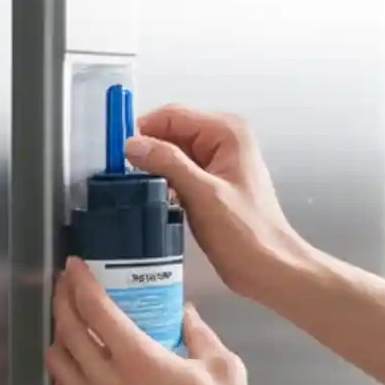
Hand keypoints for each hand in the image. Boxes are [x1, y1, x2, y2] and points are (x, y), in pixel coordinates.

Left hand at [46, 258, 278, 384]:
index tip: (74, 267)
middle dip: (63, 302)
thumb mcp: (224, 367)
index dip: (79, 281)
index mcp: (139, 361)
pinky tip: (74, 376)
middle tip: (68, 289)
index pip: (94, 309)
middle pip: (67, 332)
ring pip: (57, 367)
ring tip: (70, 328)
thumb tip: (185, 315)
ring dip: (59, 339)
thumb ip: (199, 334)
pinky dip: (62, 382)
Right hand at [126, 105, 311, 302]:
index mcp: (227, 132)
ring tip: (129, 186)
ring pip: (173, 154)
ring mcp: (218, 162)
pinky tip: (151, 198)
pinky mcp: (212, 185)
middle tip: (117, 173)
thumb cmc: (246, 234)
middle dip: (146, 149)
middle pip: (171, 132)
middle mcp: (224, 140)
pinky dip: (164, 182)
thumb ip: (168, 163)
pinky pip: (180, 173)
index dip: (142, 129)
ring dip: (153, 167)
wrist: (270, 269)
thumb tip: (132, 144)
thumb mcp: (203, 195)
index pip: (172, 115)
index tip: (114, 151)